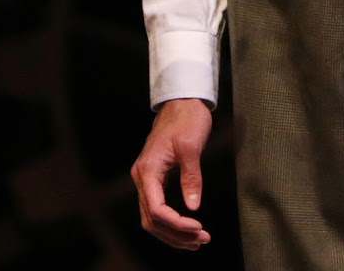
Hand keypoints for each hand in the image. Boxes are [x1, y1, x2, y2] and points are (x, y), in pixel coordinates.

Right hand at [130, 98, 212, 249]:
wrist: (181, 102)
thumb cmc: (186, 120)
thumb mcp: (191, 147)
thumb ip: (191, 177)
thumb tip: (193, 206)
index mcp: (148, 170)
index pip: (156, 209)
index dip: (176, 224)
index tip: (198, 227)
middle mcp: (142, 177)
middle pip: (152, 219)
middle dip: (176, 234)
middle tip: (201, 240)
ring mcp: (146, 178)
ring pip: (152, 217)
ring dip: (173, 233)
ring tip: (196, 241)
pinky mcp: (154, 178)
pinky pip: (157, 208)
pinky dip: (171, 222)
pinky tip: (186, 228)